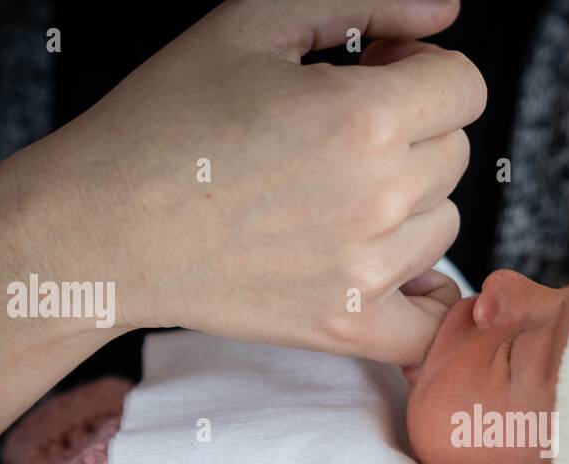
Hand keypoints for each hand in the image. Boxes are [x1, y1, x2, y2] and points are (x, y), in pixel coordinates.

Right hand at [27, 0, 484, 363]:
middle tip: (339, 137)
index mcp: (363, 116)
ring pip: (443, 222)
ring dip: (408, 205)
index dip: (424, 69)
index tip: (378, 77)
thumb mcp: (252, 25)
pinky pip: (433, 325)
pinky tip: (388, 268)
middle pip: (455, 152)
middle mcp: (378, 197)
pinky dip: (425, 300)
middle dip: (413, 133)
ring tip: (334, 195)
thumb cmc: (166, 121)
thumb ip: (365, 1)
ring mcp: (366, 270)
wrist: (102, 227)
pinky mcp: (347, 326)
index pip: (466, 85)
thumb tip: (447, 9)